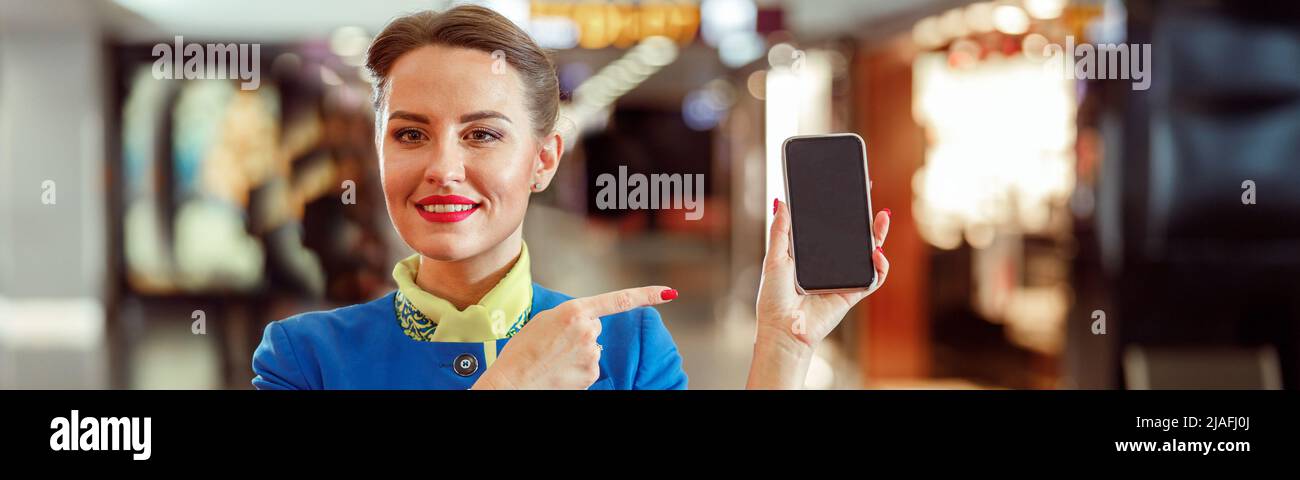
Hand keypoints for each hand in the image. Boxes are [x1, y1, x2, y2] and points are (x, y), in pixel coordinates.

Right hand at [472, 286, 676, 389]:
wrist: (512, 382)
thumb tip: (593, 325)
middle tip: (555, 344)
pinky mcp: (592, 374)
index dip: (648, 295)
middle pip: (596, 327)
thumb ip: (572, 316)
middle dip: (581, 333)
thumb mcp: (544, 320)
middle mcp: (588, 330)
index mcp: (574, 310)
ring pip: (593, 349)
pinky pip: (591, 367)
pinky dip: (578, 369)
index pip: (620, 300)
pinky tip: (560, 371)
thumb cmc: (522, 350)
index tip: (670, 293)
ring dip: (578, 353)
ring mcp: (592, 354)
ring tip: (553, 359)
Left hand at [748, 199, 890, 387]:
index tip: (846, 193)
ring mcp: (842, 280)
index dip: (839, 214)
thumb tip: (782, 203)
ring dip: (878, 237)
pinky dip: (879, 266)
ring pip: (866, 255)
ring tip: (881, 219)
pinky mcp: (852, 294)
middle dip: (863, 220)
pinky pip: (873, 278)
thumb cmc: (773, 300)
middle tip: (868, 198)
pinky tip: (877, 253)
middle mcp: (829, 267)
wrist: (782, 330)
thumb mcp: (774, 259)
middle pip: (852, 240)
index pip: (829, 231)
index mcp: (811, 258)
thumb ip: (780, 232)